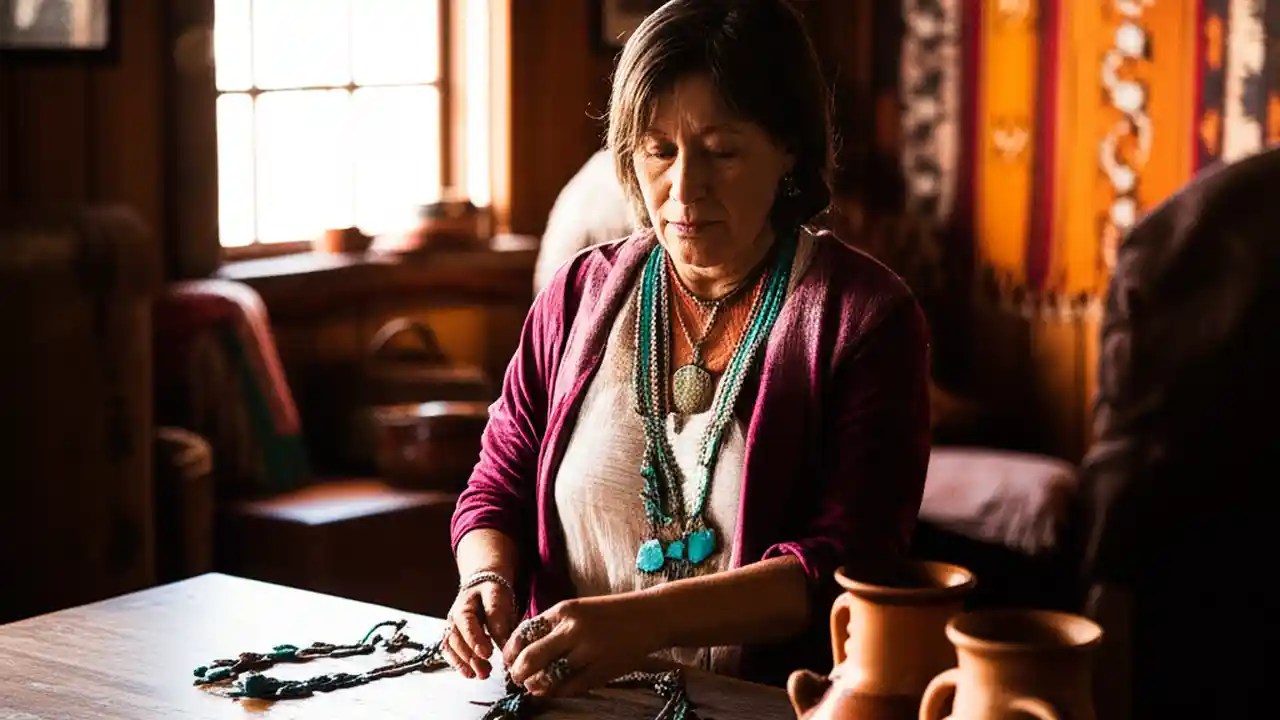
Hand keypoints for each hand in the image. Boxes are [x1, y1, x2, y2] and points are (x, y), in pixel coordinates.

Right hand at [441, 576, 515, 679]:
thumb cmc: (490, 592)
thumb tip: (504, 644)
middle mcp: (452, 619)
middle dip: (471, 657)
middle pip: (456, 640)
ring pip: (451, 648)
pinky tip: (471, 674)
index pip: (467, 624)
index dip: (476, 640)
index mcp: (464, 606)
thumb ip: (499, 620)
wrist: (479, 584)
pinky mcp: (452, 638)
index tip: (488, 654)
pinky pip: (450, 653)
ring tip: (481, 675)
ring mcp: (450, 629)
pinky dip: (459, 665)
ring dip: (464, 664)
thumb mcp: (498, 598)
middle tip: (486, 671)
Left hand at [502, 595, 661, 696]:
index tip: (508, 659)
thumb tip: (523, 647)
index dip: (510, 651)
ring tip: (533, 686)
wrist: (650, 616)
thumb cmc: (612, 613)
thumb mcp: (579, 609)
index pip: (524, 633)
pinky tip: (552, 690)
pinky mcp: (600, 670)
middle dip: (517, 672)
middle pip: (530, 658)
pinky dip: (555, 692)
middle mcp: (572, 630)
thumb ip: (553, 625)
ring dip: (535, 685)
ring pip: (548, 677)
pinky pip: (569, 688)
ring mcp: (587, 652)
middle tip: (516, 677)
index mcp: (563, 610)